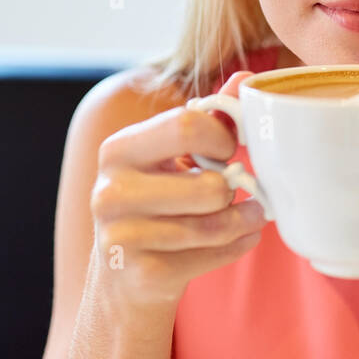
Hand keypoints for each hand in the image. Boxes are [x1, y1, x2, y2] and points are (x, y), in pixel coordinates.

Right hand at [88, 71, 268, 314]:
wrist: (123, 280)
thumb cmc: (156, 205)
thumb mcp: (171, 157)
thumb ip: (208, 117)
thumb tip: (246, 78)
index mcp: (118, 150)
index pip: (189, 126)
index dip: (224, 139)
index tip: (227, 151)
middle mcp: (110, 191)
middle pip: (209, 186)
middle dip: (233, 190)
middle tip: (236, 191)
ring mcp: (122, 237)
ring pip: (215, 223)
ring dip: (244, 220)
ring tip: (248, 215)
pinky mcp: (143, 275)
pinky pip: (214, 254)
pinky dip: (238, 245)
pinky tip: (239, 239)